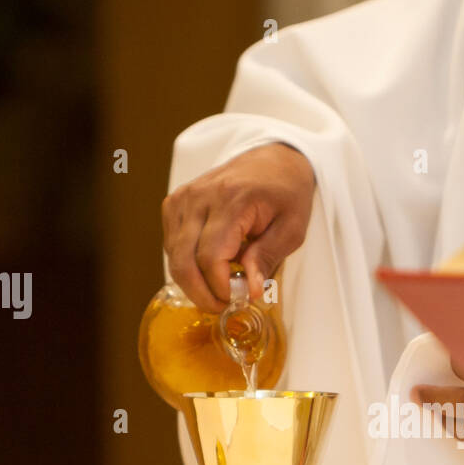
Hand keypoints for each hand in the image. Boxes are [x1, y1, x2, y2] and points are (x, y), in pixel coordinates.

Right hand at [162, 143, 315, 309]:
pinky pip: (171, 245)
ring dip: (193, 281)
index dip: (220, 287)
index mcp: (232, 199)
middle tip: (222, 306)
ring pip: (174, 256)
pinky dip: (186, 264)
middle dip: (201, 293)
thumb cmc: (287, 193)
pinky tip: (209, 266)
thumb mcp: (292, 229)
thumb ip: (267, 259)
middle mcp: (200, 196)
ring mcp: (183, 198)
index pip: (210, 257)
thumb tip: (248, 292)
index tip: (237, 300)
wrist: (274, 158)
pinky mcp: (175, 203)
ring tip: (221, 286)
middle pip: (184, 261)